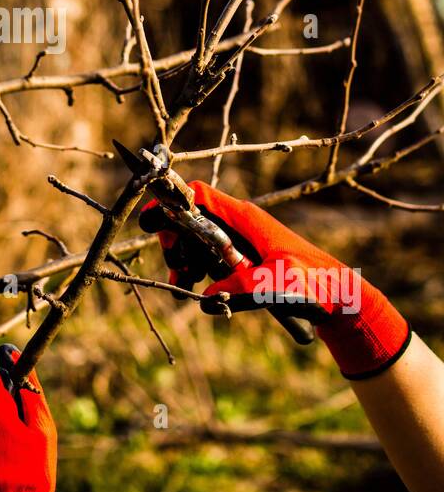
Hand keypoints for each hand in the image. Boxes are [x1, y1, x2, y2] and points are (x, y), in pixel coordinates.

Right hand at [140, 181, 409, 379]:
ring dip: (186, 256)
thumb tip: (206, 296)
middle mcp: (242, 223)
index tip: (152, 222)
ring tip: (183, 281)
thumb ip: (241, 286)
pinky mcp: (247, 257)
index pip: (200, 195)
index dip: (172, 203)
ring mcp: (243, 239)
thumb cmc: (315, 282)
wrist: (340, 294)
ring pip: (201, 237)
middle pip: (194, 216)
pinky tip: (200, 287)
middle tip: (174, 266)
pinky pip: (213, 255)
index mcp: (246, 219)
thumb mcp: (276, 283)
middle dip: (175, 238)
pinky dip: (200, 267)